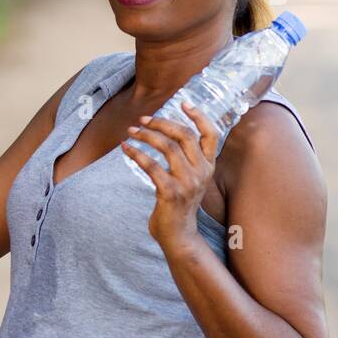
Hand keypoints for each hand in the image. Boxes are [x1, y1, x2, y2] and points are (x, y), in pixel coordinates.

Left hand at [120, 102, 219, 250]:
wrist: (179, 235)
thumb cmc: (179, 204)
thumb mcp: (190, 179)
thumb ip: (186, 159)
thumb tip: (168, 132)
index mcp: (208, 166)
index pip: (211, 134)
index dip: (199, 116)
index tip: (184, 103)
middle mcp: (201, 172)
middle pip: (184, 135)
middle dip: (162, 123)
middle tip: (143, 120)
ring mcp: (187, 182)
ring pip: (167, 147)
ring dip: (146, 136)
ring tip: (131, 132)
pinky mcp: (170, 192)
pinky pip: (151, 166)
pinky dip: (136, 153)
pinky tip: (126, 149)